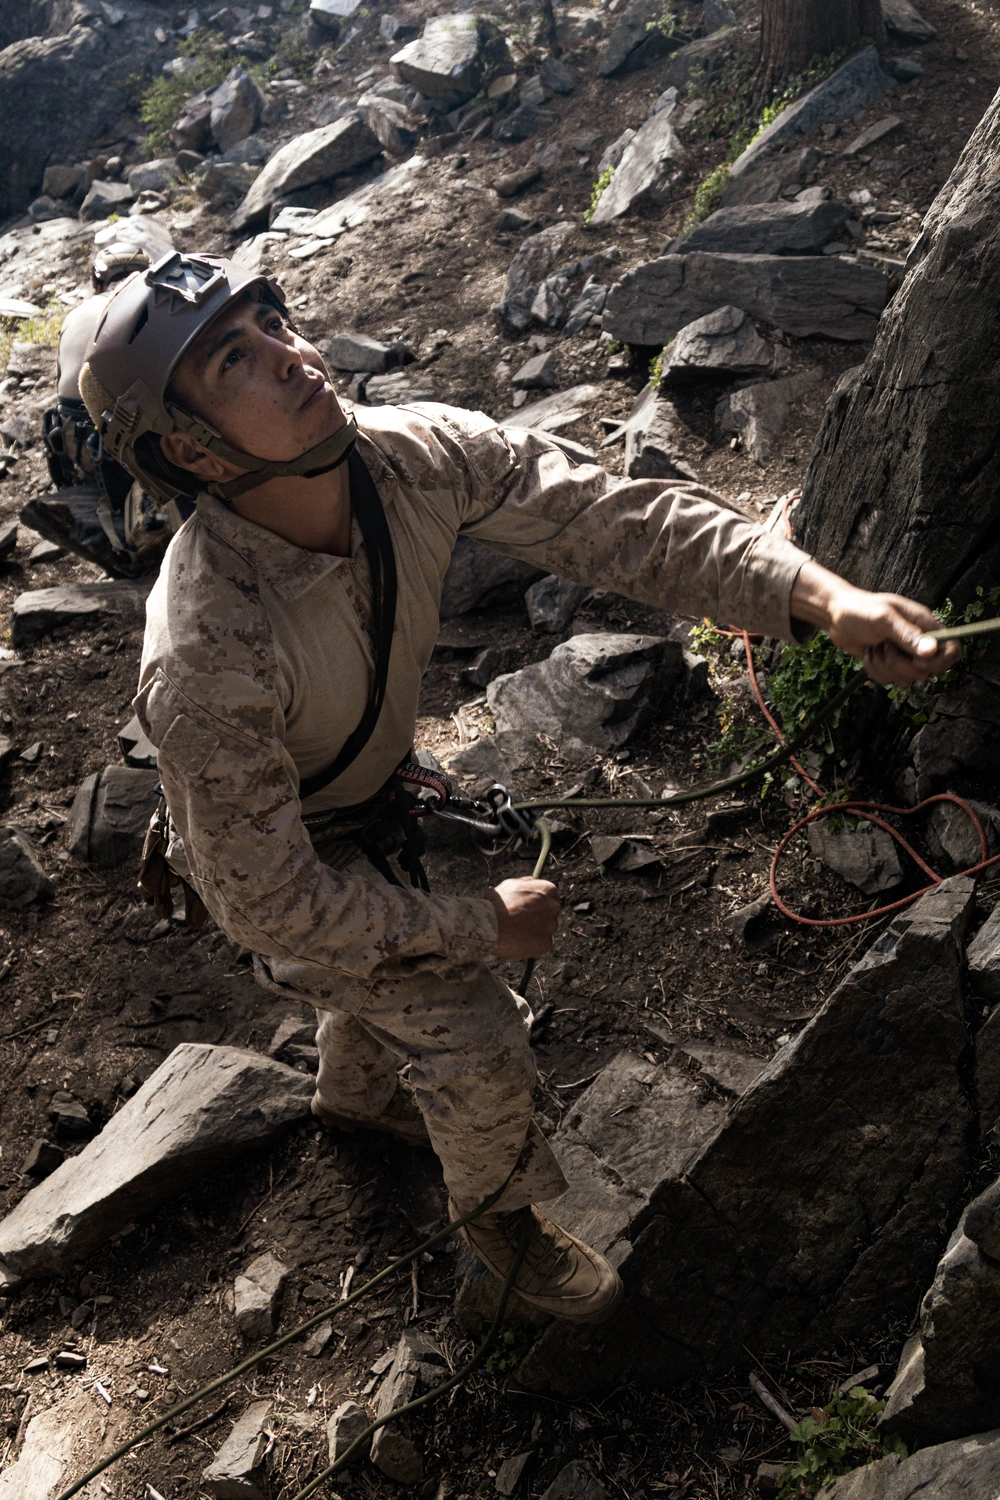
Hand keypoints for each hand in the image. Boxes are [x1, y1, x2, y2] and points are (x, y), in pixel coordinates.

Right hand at [489, 878, 559, 959]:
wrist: (488, 926)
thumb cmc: (498, 904)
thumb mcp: (511, 884)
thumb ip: (527, 883)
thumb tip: (533, 882)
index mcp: (548, 890)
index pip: (551, 896)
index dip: (539, 902)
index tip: (529, 907)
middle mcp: (553, 907)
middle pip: (550, 913)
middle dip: (540, 916)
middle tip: (522, 921)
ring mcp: (551, 927)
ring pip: (546, 929)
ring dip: (536, 931)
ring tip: (517, 932)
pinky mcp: (546, 944)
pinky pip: (542, 944)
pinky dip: (533, 945)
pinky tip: (519, 941)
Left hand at [790, 560, 961, 687]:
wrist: (837, 616)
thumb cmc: (860, 609)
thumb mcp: (883, 619)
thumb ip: (907, 635)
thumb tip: (932, 651)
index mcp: (926, 625)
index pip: (952, 650)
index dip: (939, 662)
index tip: (916, 660)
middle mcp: (919, 642)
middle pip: (928, 671)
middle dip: (900, 665)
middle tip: (884, 647)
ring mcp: (905, 655)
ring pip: (907, 678)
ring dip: (885, 667)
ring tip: (874, 647)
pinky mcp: (890, 665)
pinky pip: (890, 680)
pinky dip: (875, 671)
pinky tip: (869, 654)